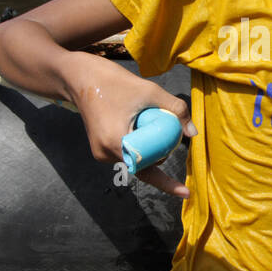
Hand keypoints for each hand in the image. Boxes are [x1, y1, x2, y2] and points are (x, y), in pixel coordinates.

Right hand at [68, 54, 196, 197]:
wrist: (79, 77)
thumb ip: (174, 110)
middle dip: (160, 151)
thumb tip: (192, 133)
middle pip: (144, 164)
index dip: (167, 182)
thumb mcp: (150, 91)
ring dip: (148, 145)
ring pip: (136, 158)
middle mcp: (105, 154)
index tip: (186, 193)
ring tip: (143, 116)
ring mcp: (101, 153)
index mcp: (115, 143)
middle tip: (164, 124)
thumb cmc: (113, 81)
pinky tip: (136, 122)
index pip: (147, 171)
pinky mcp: (100, 149)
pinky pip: (127, 152)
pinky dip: (138, 142)